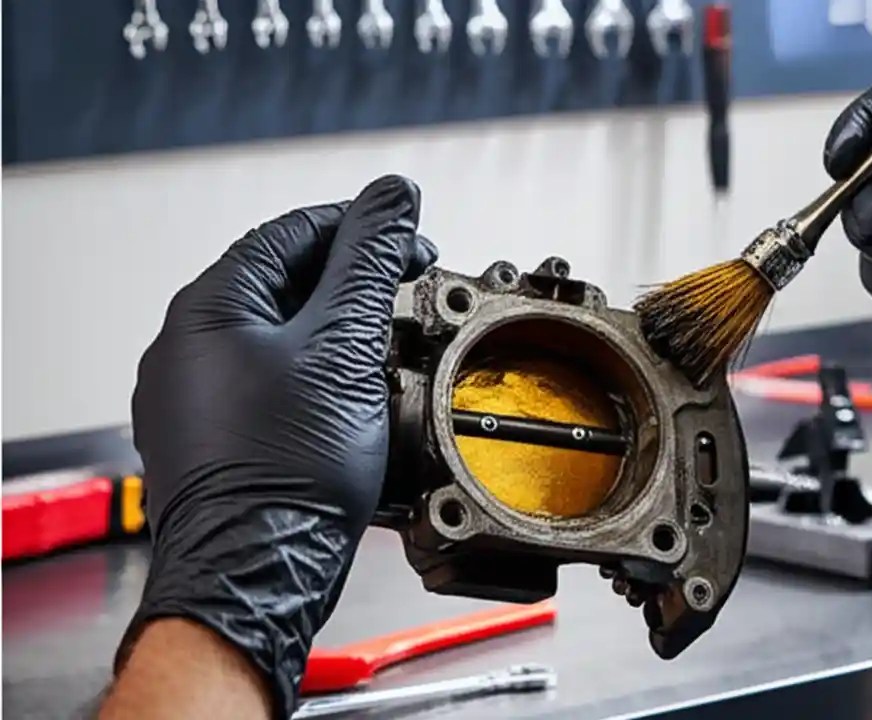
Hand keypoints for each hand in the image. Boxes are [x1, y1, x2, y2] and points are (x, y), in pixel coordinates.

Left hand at [115, 175, 435, 715]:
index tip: (413, 239)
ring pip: (284, 338)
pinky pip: (276, 387)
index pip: (294, 232)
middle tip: (412, 293)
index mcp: (210, 308)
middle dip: (358, 283)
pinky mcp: (218, 442)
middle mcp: (190, 348)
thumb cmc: (286, 470)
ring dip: (344, 333)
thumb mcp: (345, 345)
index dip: (364, 227)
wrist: (257, 569)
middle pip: (287, 284)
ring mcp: (198, 399)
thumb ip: (370, 259)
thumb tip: (393, 197)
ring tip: (394, 348)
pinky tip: (359, 399)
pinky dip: (324, 379)